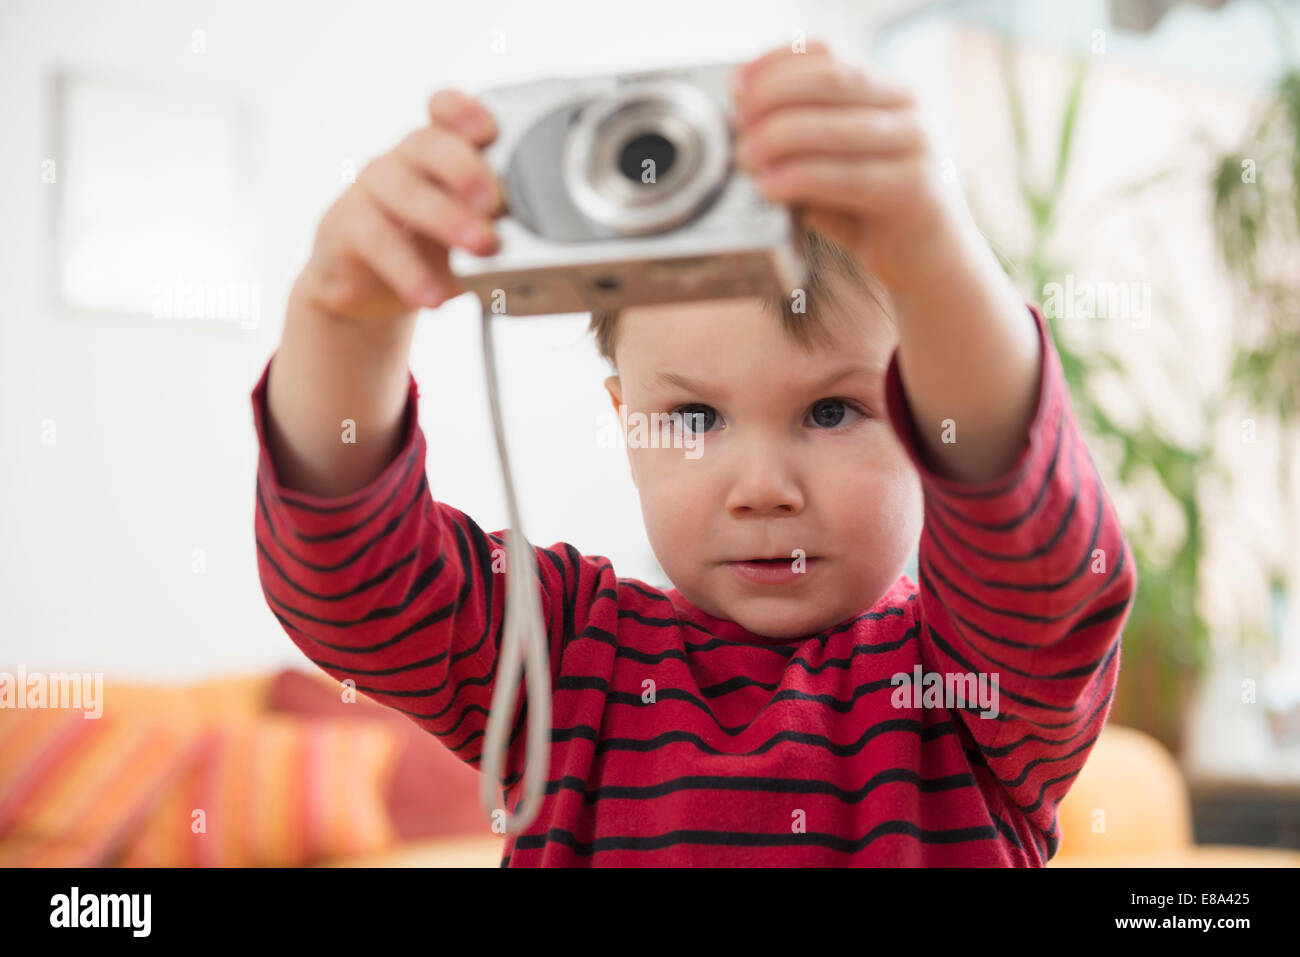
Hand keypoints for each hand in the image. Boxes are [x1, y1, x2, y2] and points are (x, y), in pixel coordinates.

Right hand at [297, 89, 505, 323]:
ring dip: (445, 217)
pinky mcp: (343, 227)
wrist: (371, 292)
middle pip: (428, 144)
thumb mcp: (469, 236)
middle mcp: (402, 162)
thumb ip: (498, 231)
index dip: (462, 111)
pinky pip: (374, 240)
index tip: (488, 129)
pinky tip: (430, 294)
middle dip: (466, 169)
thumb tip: (544, 246)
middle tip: (496, 203)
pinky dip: (406, 270)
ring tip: (480, 248)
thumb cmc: (428, 251)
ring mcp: (369, 190)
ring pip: (401, 190)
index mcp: (437, 153)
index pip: (443, 112)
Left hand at [730, 41, 958, 292]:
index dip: (776, 63)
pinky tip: (772, 186)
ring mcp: (917, 145)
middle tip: (737, 124)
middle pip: (832, 80)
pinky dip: (804, 178)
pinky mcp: (915, 190)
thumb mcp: (825, 167)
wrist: (926, 262)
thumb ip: (795, 146)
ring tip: (745, 156)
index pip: (827, 53)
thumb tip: (740, 129)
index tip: (735, 86)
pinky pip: (851, 177)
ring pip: (839, 127)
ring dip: (781, 137)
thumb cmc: (867, 213)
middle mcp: (907, 106)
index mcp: (884, 88)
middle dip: (774, 96)